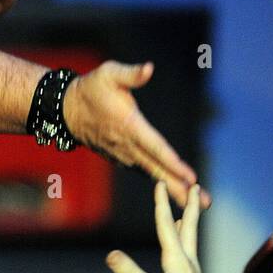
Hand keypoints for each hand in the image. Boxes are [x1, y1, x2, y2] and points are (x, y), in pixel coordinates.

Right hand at [64, 61, 207, 208]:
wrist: (68, 109)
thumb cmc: (91, 88)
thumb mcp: (108, 73)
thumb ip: (130, 74)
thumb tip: (149, 69)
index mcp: (128, 125)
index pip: (154, 147)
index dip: (172, 163)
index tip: (190, 177)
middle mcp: (127, 145)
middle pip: (158, 169)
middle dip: (180, 187)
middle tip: (205, 202)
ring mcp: (124, 154)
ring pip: (153, 174)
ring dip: (174, 189)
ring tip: (197, 204)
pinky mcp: (123, 158)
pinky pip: (145, 171)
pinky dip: (161, 183)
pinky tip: (176, 192)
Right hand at [106, 180, 209, 272]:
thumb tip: (111, 255)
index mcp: (178, 259)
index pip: (167, 225)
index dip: (161, 203)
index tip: (160, 183)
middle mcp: (188, 262)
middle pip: (189, 227)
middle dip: (190, 206)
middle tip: (195, 187)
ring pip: (190, 242)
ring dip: (188, 225)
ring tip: (186, 217)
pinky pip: (188, 257)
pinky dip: (185, 246)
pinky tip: (182, 255)